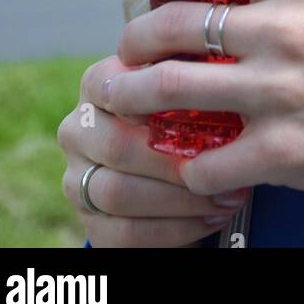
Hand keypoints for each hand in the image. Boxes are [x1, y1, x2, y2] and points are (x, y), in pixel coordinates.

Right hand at [57, 55, 249, 246]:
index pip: (116, 86)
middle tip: (224, 165)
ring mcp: (76, 179)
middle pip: (117, 146)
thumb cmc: (186, 114)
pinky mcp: (90, 222)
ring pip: (119, 193)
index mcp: (99, 84)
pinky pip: (126, 233)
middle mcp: (77, 129)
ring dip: (180, 200)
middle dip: (175, 161)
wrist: (170, 170)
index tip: (196, 105)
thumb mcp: (186, 86)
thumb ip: (194, 69)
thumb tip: (227, 69)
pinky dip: (176, 229)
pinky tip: (212, 217)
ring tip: (225, 195)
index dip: (152, 97)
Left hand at [106, 0, 303, 223]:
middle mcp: (287, 31)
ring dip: (131, 98)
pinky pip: (202, 163)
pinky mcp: (284, 154)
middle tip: (124, 53)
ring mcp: (282, 94)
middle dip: (131, 40)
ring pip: (168, 90)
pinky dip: (187, 168)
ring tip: (119, 100)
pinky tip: (191, 166)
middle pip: (170, 24)